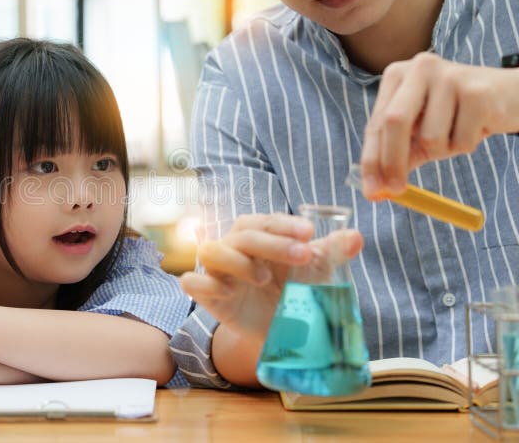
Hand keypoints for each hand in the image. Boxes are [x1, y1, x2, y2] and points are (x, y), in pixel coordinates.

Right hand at [180, 213, 363, 337]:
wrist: (280, 329)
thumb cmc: (294, 290)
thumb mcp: (315, 272)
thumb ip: (331, 252)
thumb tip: (356, 236)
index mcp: (258, 236)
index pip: (265, 221)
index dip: (285, 224)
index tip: (310, 232)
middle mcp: (234, 248)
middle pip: (242, 233)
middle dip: (273, 242)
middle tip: (303, 256)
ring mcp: (218, 271)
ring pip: (210, 250)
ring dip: (236, 260)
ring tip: (263, 277)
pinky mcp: (208, 295)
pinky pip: (192, 282)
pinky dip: (205, 283)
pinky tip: (228, 291)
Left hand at [361, 52, 518, 197]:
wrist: (508, 95)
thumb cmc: (454, 114)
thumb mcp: (419, 131)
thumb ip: (397, 155)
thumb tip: (375, 189)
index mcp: (397, 75)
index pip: (376, 123)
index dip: (371, 159)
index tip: (371, 190)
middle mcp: (419, 68)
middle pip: (394, 122)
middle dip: (392, 162)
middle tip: (396, 190)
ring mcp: (449, 76)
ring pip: (431, 137)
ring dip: (442, 151)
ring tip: (456, 133)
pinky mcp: (477, 92)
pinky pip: (461, 142)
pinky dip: (465, 146)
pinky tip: (476, 127)